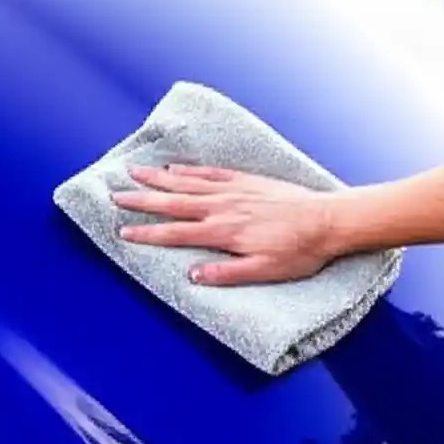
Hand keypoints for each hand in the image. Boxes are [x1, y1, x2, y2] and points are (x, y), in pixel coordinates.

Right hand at [112, 164, 343, 285]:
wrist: (328, 221)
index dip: (147, 232)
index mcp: (223, 232)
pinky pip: (209, 173)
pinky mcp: (245, 181)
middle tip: (115, 194)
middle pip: (172, 203)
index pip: (176, 233)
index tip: (123, 230)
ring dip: (158, 178)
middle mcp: (222, 207)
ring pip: (186, 183)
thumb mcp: (265, 271)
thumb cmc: (299, 251)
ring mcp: (232, 191)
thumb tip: (193, 275)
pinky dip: (189, 170)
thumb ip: (227, 273)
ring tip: (134, 172)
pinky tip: (174, 168)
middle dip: (141, 199)